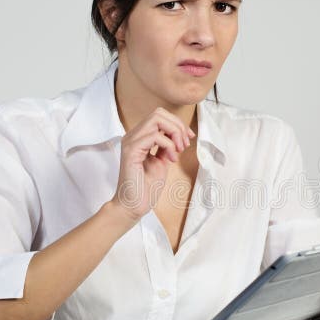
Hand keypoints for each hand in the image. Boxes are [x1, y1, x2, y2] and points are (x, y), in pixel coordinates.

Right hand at [110, 106, 195, 222]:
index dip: (177, 124)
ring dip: (174, 134)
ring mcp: (130, 142)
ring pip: (156, 120)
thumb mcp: (162, 161)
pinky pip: (154, 136)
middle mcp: (133, 136)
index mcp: (139, 137)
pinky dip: (168, 145)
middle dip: (178, 126)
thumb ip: (167, 146)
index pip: (159, 116)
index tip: (188, 138)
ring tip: (178, 151)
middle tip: (184, 145)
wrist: (133, 205)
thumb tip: (178, 135)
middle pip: (159, 113)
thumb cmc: (146, 187)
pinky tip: (170, 159)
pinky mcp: (131, 151)